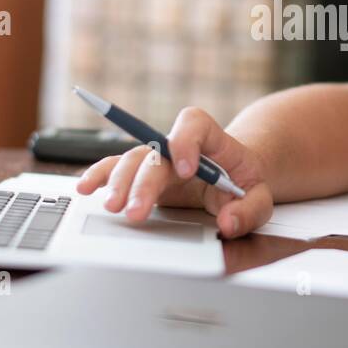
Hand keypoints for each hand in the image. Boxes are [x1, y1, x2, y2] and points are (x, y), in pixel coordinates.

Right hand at [75, 106, 272, 236]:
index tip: (187, 170)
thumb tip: (228, 223)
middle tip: (136, 211)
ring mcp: (158, 159)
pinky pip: (116, 168)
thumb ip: (249, 210)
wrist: (235, 179)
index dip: (187, 142)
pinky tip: (86, 187)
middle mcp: (179, 146)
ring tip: (112, 206)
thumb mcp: (261, 198)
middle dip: (144, 182)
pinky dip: (100, 175)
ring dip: (119, 182)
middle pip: (156, 152)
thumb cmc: (245, 184)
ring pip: (133, 160)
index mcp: (213, 141)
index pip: (195, 124)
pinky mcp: (143, 175)